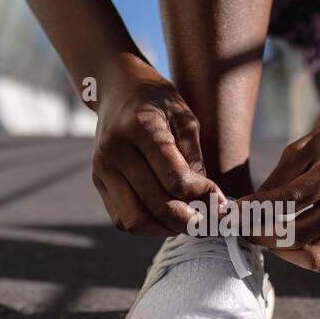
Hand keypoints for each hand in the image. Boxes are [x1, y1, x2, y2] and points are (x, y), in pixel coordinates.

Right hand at [92, 53, 221, 234]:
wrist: (117, 88)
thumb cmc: (158, 102)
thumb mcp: (185, 117)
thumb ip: (195, 157)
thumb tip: (208, 199)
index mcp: (141, 128)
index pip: (175, 180)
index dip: (202, 197)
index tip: (220, 201)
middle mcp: (116, 150)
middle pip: (156, 205)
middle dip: (189, 221)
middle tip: (211, 223)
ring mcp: (102, 168)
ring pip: (136, 220)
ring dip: (167, 230)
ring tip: (190, 223)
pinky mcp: (98, 181)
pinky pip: (123, 219)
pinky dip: (148, 227)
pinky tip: (168, 219)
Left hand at [240, 116, 319, 271]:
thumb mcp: (299, 151)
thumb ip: (276, 183)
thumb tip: (245, 214)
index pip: (295, 198)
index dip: (260, 209)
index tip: (233, 214)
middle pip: (303, 235)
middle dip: (265, 236)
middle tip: (243, 228)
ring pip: (314, 256)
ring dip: (280, 251)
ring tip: (261, 234)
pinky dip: (296, 254)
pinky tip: (280, 239)